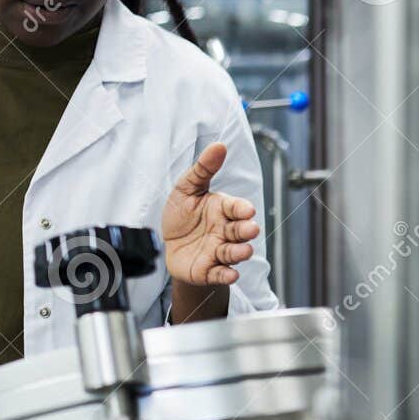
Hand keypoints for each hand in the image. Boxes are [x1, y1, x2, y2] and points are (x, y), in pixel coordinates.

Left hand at [161, 142, 260, 286]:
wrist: (169, 244)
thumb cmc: (182, 215)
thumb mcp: (187, 188)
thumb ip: (203, 169)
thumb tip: (219, 145)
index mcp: (222, 209)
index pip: (236, 208)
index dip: (241, 209)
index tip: (246, 210)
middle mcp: (225, 231)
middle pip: (240, 231)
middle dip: (246, 230)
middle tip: (250, 229)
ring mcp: (218, 251)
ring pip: (234, 252)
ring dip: (240, 252)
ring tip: (244, 250)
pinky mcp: (209, 269)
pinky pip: (220, 273)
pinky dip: (226, 274)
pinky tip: (231, 273)